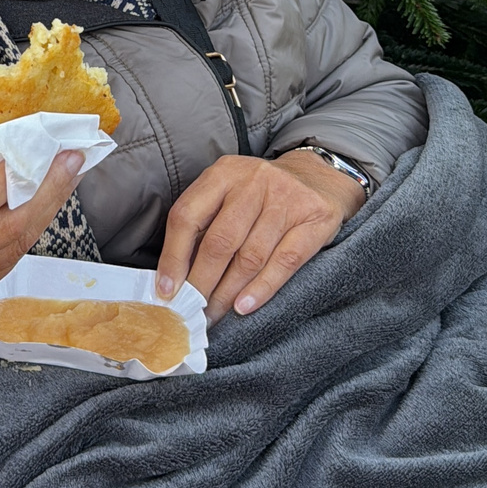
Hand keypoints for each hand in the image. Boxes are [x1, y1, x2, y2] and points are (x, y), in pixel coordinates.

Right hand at [0, 150, 83, 390]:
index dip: (17, 172)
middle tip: (72, 161)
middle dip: (48, 190)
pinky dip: (23, 236)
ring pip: (14, 247)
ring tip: (62, 181)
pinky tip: (35, 212)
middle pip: (8, 225)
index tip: (44, 147)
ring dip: (44, 212)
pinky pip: (4, 265)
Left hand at [155, 149, 365, 324]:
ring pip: (250, 256)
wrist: (320, 176)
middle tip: (191, 311)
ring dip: (228, 292)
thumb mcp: (229, 193)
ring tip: (214, 314)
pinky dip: (262, 288)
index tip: (166, 291)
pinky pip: (285, 261)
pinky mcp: (315, 219)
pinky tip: (245, 306)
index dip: (173, 257)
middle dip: (201, 283)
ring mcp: (287, 198)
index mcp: (223, 173)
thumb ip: (204, 224)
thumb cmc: (263, 195)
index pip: (187, 216)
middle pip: (219, 241)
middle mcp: (254, 181)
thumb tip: (174, 278)